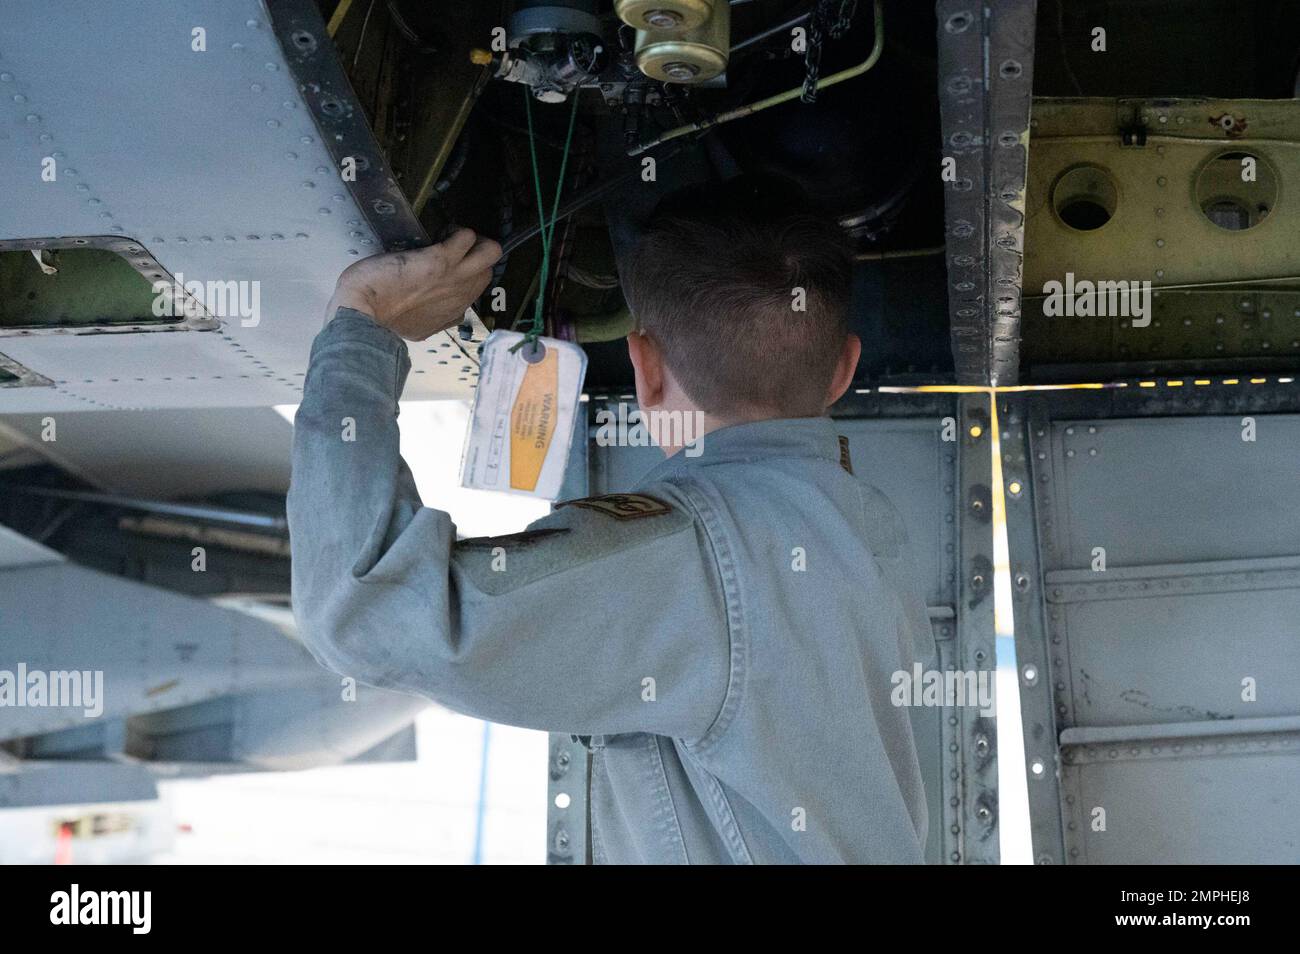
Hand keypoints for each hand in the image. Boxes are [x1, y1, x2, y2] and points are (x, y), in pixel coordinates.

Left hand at [326, 228, 502, 339]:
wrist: (365, 314)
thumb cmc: (383, 320)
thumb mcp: (419, 328)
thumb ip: (439, 319)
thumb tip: (451, 315)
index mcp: (454, 311)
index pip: (477, 288)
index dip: (468, 273)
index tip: (452, 265)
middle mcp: (461, 294)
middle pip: (488, 269)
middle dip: (476, 254)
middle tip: (452, 248)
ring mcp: (455, 276)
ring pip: (491, 251)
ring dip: (473, 240)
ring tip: (451, 237)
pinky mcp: (442, 259)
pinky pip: (467, 237)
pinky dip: (458, 231)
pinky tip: (443, 232)